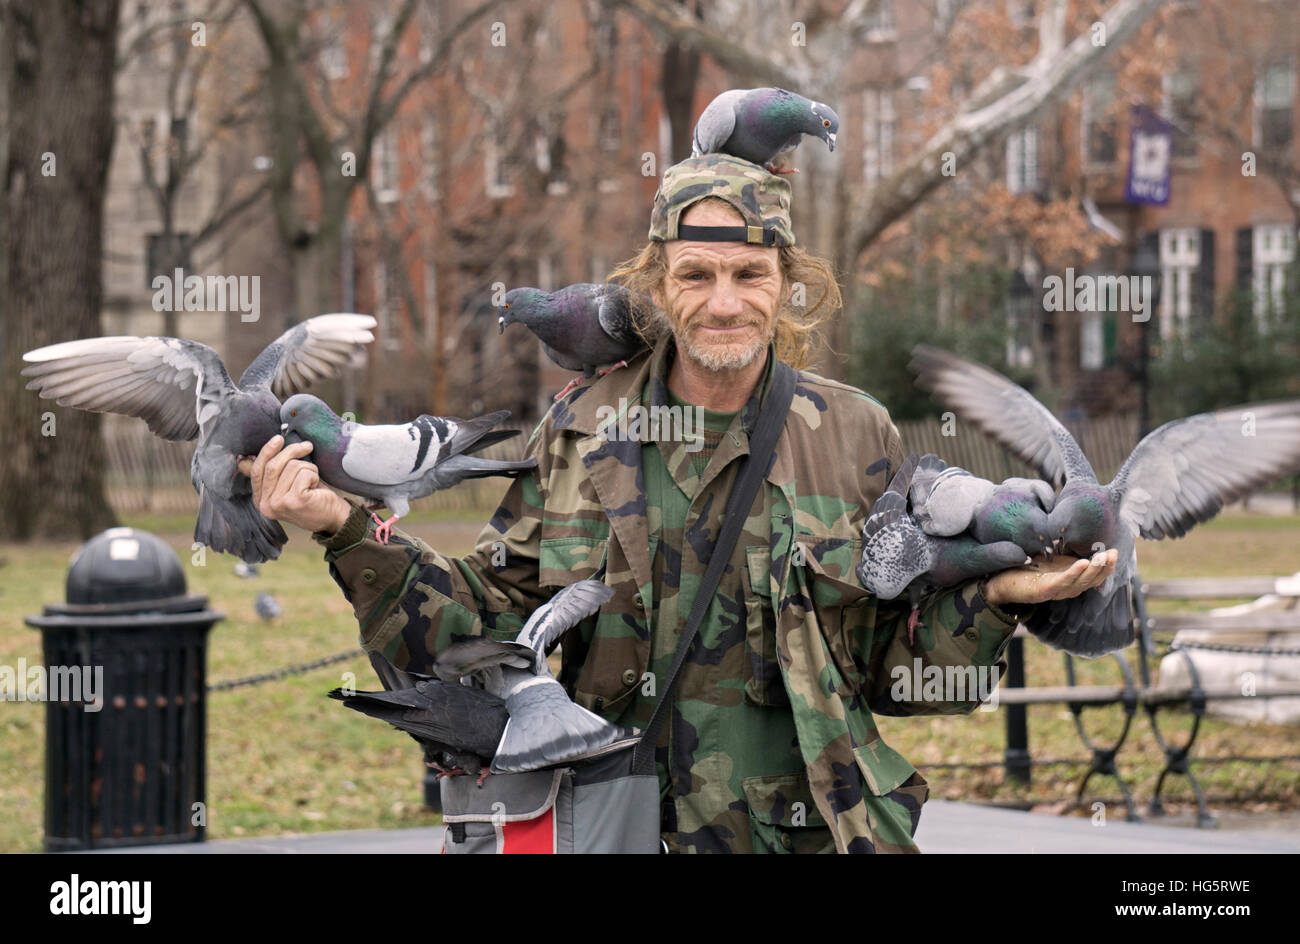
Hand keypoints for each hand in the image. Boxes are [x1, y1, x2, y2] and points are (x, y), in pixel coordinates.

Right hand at [236, 435, 351, 534]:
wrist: (334, 518)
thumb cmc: (312, 497)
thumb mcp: (287, 485)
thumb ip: (271, 473)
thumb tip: (253, 454)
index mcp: (260, 500)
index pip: (256, 470)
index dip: (266, 452)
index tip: (278, 439)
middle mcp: (265, 505)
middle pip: (273, 466)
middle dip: (292, 451)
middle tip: (308, 446)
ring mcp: (278, 504)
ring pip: (291, 467)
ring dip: (308, 468)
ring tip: (313, 481)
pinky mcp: (294, 501)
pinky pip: (303, 473)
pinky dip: (314, 475)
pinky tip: (316, 488)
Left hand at [983, 548, 1118, 606]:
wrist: (1000, 579)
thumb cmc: (1026, 566)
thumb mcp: (1050, 556)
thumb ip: (1064, 549)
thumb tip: (1078, 528)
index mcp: (1070, 580)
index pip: (1094, 575)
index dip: (1106, 566)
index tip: (1115, 551)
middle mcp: (1066, 588)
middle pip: (1091, 580)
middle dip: (1104, 568)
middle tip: (1113, 553)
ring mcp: (1055, 591)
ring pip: (1080, 582)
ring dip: (1093, 570)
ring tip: (1102, 557)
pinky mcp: (1043, 591)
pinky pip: (1062, 582)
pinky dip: (1073, 573)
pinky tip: (1082, 563)